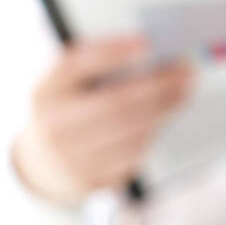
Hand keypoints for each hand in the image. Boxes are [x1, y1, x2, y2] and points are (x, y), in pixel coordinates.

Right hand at [11, 35, 193, 204]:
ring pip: (129, 133)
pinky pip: (131, 156)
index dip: (112, 52)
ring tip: (183, 93)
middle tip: (185, 73)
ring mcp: (71, 159)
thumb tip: (146, 52)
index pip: (76, 65)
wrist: (40, 165)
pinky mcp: (91, 181)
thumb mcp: (65, 85)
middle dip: (157, 87)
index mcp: (45, 93)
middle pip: (115, 104)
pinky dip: (152, 133)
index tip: (145, 43)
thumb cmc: (63, 113)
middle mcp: (54, 127)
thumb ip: (95, 65)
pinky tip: (161, 118)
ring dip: (163, 111)